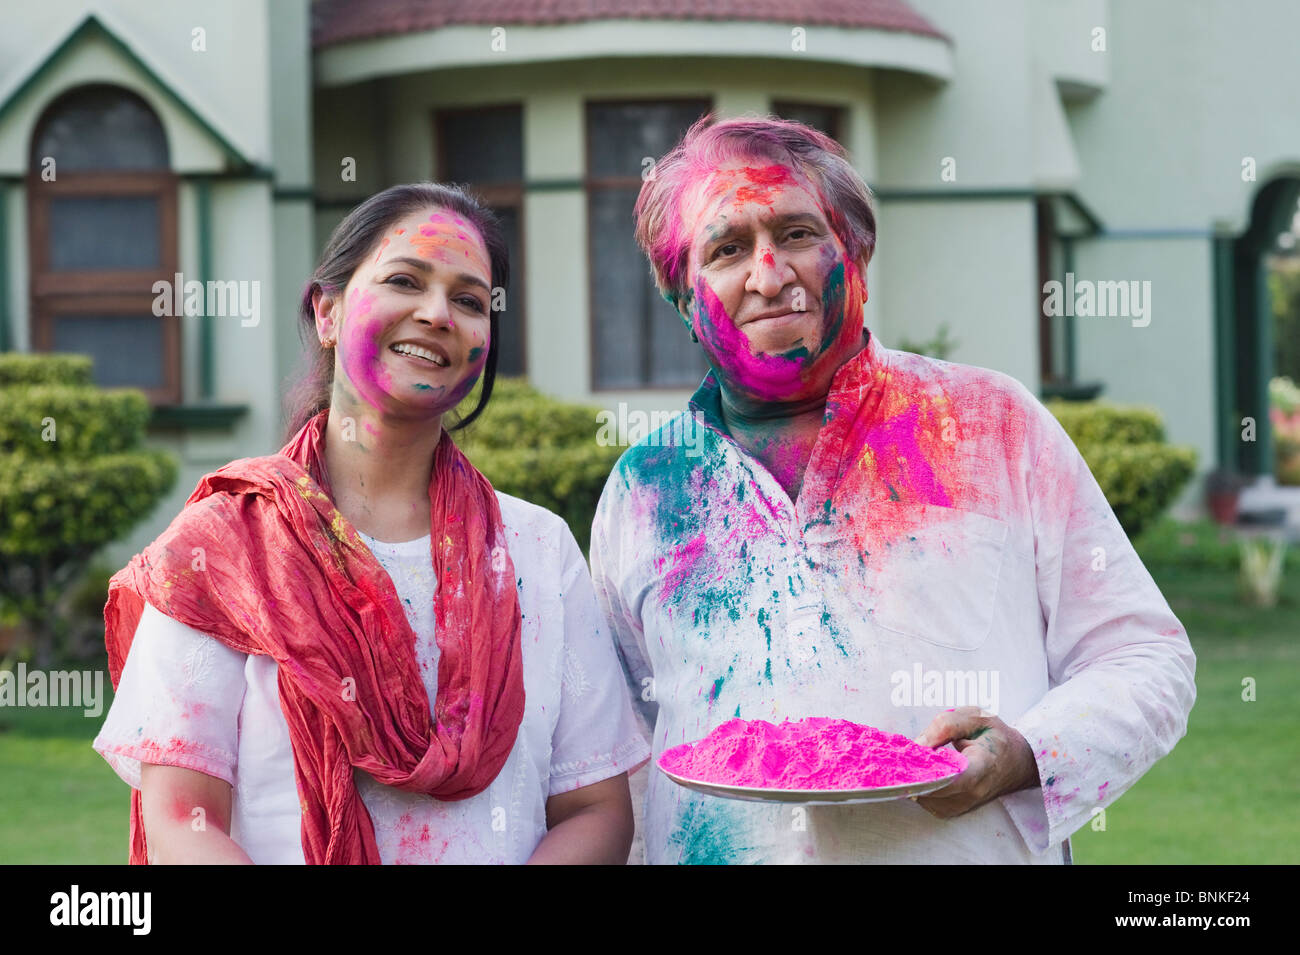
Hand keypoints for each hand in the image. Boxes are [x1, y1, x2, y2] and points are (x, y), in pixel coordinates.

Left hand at [911, 707, 1039, 818]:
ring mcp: (963, 805)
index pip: (953, 777)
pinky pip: (926, 800)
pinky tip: (927, 769)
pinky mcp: (953, 810)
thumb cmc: (996, 737)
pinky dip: (920, 785)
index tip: (908, 758)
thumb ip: (945, 726)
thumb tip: (918, 744)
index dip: (926, 771)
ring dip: (915, 777)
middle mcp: (973, 792)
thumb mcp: (975, 718)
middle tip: (906, 752)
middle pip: (931, 788)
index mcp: (982, 766)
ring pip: (924, 795)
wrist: (1017, 762)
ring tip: (921, 758)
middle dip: (912, 770)